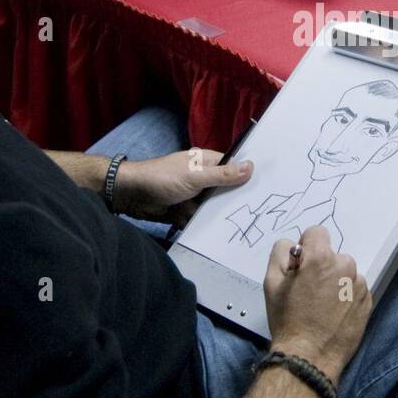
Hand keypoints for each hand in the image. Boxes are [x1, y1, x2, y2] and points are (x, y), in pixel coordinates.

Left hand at [113, 149, 252, 225]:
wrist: (132, 195)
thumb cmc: (163, 178)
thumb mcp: (196, 176)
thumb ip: (223, 174)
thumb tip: (251, 167)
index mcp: (207, 162)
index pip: (234, 168)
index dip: (247, 178)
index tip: (266, 190)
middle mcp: (203, 178)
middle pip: (226, 191)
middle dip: (232, 201)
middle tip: (253, 214)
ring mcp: (195, 195)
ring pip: (214, 207)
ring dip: (217, 215)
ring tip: (235, 227)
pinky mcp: (186, 210)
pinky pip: (201, 218)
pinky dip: (203, 224)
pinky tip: (216, 234)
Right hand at [264, 227, 371, 384]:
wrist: (310, 356)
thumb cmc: (288, 319)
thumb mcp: (271, 282)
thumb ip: (280, 252)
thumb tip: (293, 245)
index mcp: (320, 257)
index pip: (317, 232)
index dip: (305, 247)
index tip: (301, 266)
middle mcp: (345, 266)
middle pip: (332, 254)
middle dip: (321, 266)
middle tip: (309, 290)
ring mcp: (359, 284)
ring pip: (345, 272)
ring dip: (335, 281)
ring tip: (322, 305)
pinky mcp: (368, 301)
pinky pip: (355, 288)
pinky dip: (346, 296)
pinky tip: (334, 314)